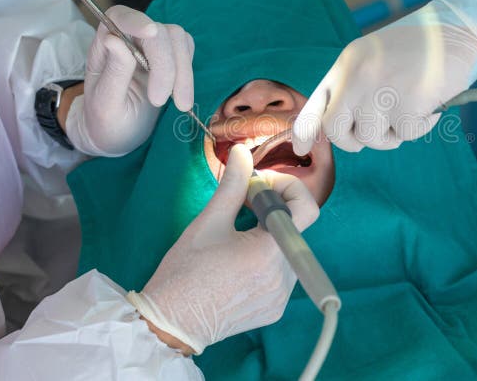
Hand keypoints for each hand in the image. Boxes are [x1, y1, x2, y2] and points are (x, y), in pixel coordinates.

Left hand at [66, 5, 194, 155]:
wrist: (120, 135)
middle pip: (158, 31)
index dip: (136, 20)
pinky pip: (188, 52)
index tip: (151, 33)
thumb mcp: (105, 105)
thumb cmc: (106, 121)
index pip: (119, 17)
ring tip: (179, 104)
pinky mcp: (171, 57)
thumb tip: (114, 39)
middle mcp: (130, 39)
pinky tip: (181, 97)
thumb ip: (113, 72)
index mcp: (106, 45)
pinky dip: (189, 75)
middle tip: (160, 100)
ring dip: (183, 72)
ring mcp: (152, 47)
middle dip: (165, 65)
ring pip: (178, 40)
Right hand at [127, 144, 319, 354]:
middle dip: (270, 209)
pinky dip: (265, 261)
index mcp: (271, 251)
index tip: (257, 187)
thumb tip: (242, 152)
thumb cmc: (185, 272)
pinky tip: (236, 263)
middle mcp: (284, 276)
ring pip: (286, 250)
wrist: (170, 323)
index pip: (305, 207)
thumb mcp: (209, 222)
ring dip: (267, 235)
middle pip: (292, 227)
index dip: (285, 188)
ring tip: (234, 237)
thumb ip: (233, 185)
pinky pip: (280, 274)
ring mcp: (281, 296)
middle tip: (239, 205)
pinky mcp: (274, 310)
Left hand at [293, 0, 476, 153]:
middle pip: (336, 130)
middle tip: (380, 134)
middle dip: (356, 142)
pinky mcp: (406, 103)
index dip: (304, 132)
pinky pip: (407, 134)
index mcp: (347, 64)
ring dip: (394, 134)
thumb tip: (340, 127)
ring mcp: (380, 90)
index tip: (300, 149)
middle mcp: (356, 76)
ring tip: (412, 112)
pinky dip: (421, 127)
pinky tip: (431, 107)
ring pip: (372, 138)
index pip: (316, 104)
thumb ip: (356, 85)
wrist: (461, 27)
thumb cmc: (422, 46)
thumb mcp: (376, 57)